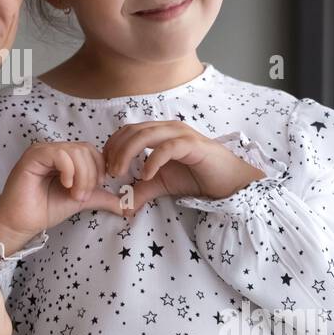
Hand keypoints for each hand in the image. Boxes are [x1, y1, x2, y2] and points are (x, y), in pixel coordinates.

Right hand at [0, 141, 124, 250]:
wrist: (23, 222)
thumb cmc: (46, 209)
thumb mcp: (81, 200)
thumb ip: (102, 197)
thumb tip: (128, 205)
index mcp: (65, 156)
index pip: (92, 151)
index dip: (99, 168)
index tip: (95, 189)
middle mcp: (54, 150)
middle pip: (86, 149)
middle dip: (91, 175)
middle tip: (83, 196)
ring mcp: (42, 151)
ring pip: (75, 151)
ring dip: (82, 176)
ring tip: (75, 195)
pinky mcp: (33, 156)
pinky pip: (60, 154)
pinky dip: (69, 171)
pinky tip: (66, 186)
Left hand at [102, 121, 266, 214]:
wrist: (228, 182)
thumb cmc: (196, 177)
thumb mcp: (161, 185)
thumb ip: (141, 190)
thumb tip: (123, 205)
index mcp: (159, 132)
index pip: (127, 130)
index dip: (112, 146)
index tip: (105, 167)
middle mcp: (168, 128)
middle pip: (132, 130)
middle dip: (116, 150)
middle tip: (110, 173)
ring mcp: (181, 134)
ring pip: (145, 134)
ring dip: (128, 153)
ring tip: (121, 173)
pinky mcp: (193, 145)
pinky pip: (167, 147)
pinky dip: (153, 160)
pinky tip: (146, 175)